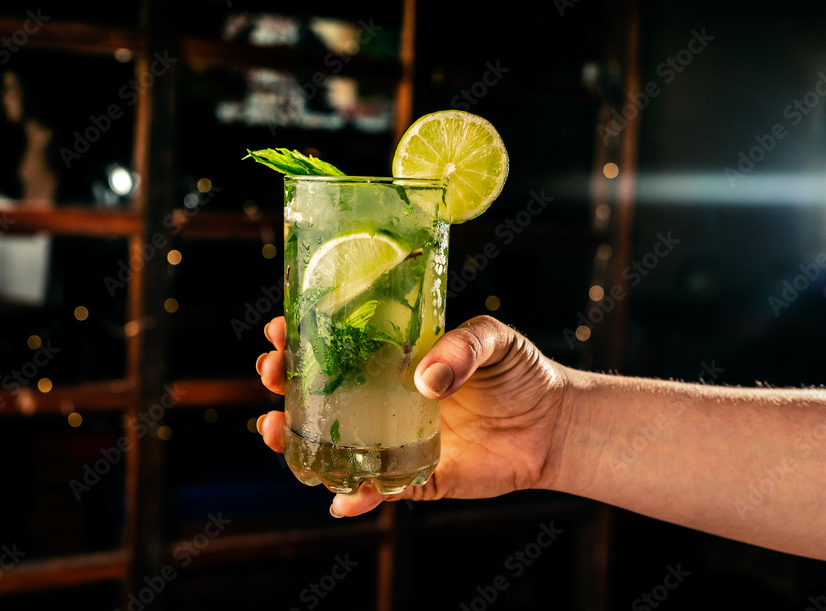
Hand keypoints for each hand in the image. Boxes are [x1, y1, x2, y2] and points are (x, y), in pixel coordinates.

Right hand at [255, 315, 572, 516]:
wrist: (554, 424)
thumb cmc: (520, 371)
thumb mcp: (493, 338)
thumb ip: (462, 346)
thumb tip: (424, 381)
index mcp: (394, 359)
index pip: (336, 345)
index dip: (302, 337)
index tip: (280, 328)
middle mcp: (385, 399)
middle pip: (319, 394)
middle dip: (284, 383)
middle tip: (270, 372)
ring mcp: (395, 439)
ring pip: (334, 444)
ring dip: (296, 441)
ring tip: (273, 431)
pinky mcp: (417, 477)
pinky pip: (378, 490)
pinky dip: (356, 497)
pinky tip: (340, 497)